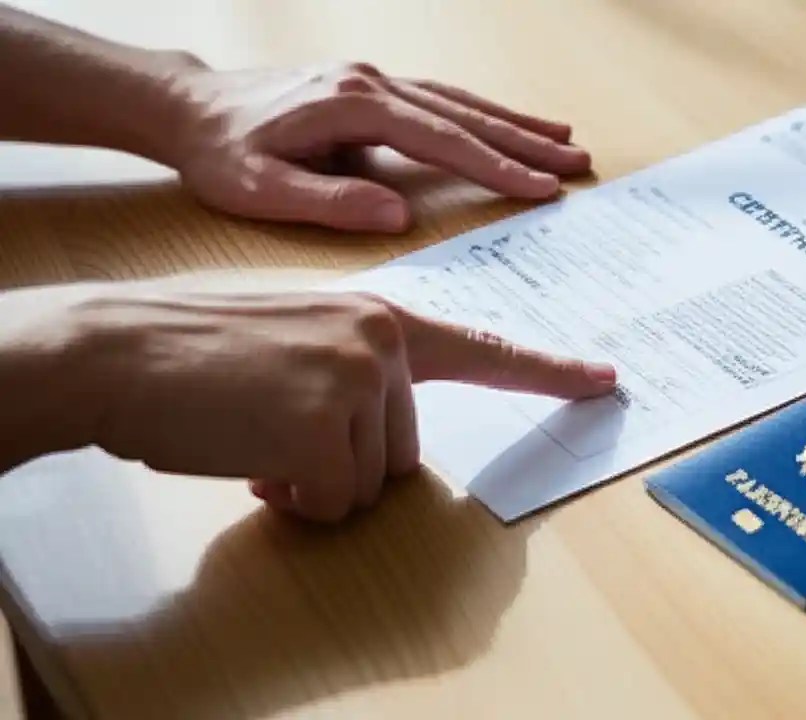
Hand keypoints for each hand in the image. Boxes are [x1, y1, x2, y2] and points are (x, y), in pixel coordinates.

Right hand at [70, 290, 615, 521]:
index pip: (483, 349)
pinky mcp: (327, 428)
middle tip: (277, 427)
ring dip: (314, 480)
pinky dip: (291, 498)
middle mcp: (383, 340)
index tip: (603, 380)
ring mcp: (359, 382)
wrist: (118, 350)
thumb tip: (377, 449)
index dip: (548, 371)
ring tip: (256, 434)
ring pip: (370, 482)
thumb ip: (357, 375)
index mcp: (381, 315)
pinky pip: (333, 503)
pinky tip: (247, 457)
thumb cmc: (199, 350)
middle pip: (405, 449)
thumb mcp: (299, 338)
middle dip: (344, 460)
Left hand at [168, 61, 590, 232]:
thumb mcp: (262, 189)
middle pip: (465, 114)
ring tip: (564, 139)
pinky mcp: (371, 88)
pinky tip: (506, 124)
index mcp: (353, 106)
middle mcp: (372, 83)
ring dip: (513, 122)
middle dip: (525, 141)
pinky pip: (440, 98)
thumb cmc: (221, 153)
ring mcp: (374, 80)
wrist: (188, 108)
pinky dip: (481, 113)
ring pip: (460, 100)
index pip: (442, 141)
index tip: (541, 189)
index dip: (495, 168)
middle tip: (578, 162)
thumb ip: (333, 202)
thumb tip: (400, 216)